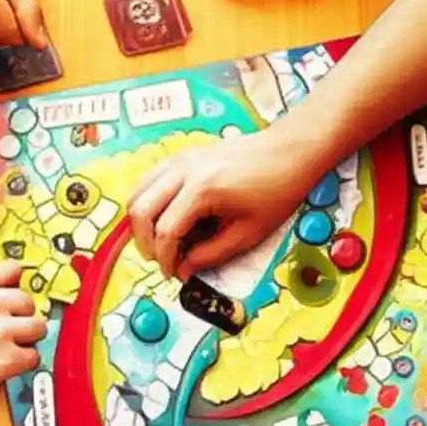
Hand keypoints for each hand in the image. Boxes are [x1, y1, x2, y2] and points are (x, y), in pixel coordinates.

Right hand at [0, 261, 46, 398]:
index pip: (12, 269)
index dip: (15, 282)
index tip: (15, 289)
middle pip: (27, 300)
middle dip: (20, 315)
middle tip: (8, 327)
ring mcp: (2, 329)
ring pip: (38, 326)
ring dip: (28, 337)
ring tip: (13, 345)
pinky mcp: (9, 357)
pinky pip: (33, 356)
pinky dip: (24, 362)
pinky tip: (8, 363)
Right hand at [127, 130, 314, 278]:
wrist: (288, 152)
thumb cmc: (276, 190)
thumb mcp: (248, 232)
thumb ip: (211, 254)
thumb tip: (184, 270)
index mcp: (202, 189)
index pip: (165, 231)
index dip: (165, 259)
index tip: (174, 274)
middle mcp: (183, 170)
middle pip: (140, 210)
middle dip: (145, 242)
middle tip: (162, 260)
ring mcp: (179, 158)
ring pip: (137, 192)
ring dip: (141, 222)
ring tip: (160, 242)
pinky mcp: (181, 155)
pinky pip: (148, 180)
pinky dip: (147, 202)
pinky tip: (164, 218)